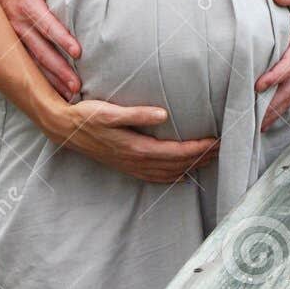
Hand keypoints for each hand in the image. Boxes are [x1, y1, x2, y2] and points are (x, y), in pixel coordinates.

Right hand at [0, 0, 81, 98]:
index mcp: (28, 8)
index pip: (48, 25)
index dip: (62, 39)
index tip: (77, 52)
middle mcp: (19, 27)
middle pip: (42, 52)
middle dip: (59, 70)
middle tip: (76, 86)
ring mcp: (13, 40)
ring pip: (34, 64)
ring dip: (50, 81)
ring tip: (67, 95)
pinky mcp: (10, 47)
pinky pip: (26, 66)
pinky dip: (38, 81)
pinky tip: (50, 93)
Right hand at [41, 96, 218, 184]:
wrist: (64, 129)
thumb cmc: (86, 116)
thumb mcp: (110, 111)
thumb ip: (137, 113)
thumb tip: (163, 114)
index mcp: (137, 148)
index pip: (178, 152)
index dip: (200, 148)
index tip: (218, 140)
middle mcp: (138, 162)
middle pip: (179, 165)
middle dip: (203, 158)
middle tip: (225, 148)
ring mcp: (132, 167)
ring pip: (170, 173)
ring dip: (192, 167)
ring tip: (210, 158)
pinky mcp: (127, 166)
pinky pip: (157, 177)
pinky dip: (174, 177)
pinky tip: (182, 175)